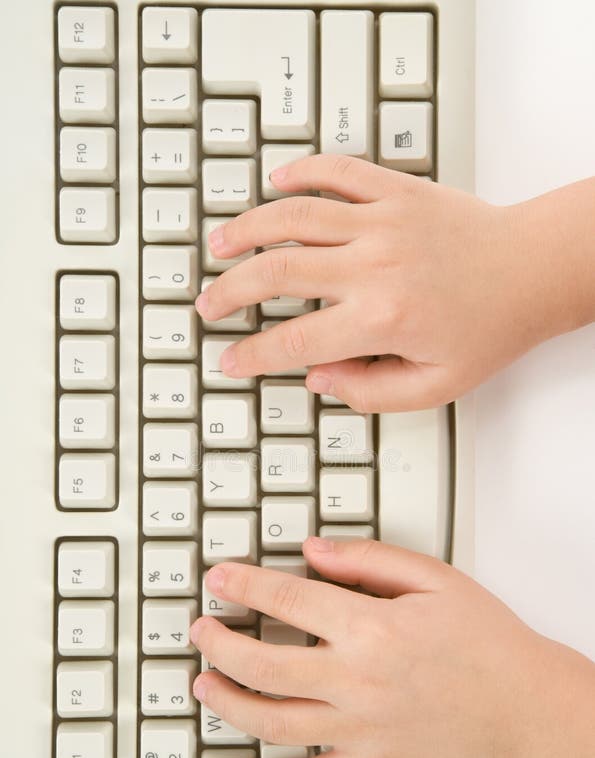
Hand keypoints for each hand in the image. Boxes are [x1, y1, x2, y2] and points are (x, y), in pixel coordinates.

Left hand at [190, 536, 541, 757]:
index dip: (243, 584)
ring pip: (273, 722)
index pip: (285, 600)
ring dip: (228, 705)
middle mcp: (356, 681)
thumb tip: (313, 551)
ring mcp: (360, 728)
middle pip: (263, 665)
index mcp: (369, 629)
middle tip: (200, 631)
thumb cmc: (484, 638)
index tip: (219, 578)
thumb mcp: (432, 578)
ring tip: (204, 686)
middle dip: (219, 644)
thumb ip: (367, 561)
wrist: (521, 703)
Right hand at [195, 155, 574, 411]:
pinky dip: (302, 171)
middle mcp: (373, 266)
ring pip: (293, 217)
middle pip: (276, 273)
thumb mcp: (434, 386)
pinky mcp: (396, 191)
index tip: (230, 359)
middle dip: (231, 291)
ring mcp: (382, 222)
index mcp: (381, 319)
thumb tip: (319, 379)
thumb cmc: (489, 327)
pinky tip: (276, 182)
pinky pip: (337, 172)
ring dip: (247, 230)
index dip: (252, 354)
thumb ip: (370, 391)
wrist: (532, 270)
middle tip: (209, 303)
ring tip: (220, 244)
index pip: (293, 341)